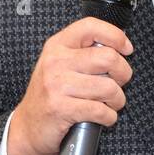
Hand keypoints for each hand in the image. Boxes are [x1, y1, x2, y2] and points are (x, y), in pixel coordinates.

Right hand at [7, 17, 133, 154]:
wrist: (27, 128)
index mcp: (58, 45)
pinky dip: (109, 117)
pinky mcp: (60, 108)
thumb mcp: (60, 65)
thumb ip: (84, 53)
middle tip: (118, 83)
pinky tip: (103, 117)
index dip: (116, 36)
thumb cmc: (50, 96)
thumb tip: (119, 49)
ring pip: (108, 87)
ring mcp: (56, 85)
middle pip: (108, 58)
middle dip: (123, 74)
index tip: (126, 49)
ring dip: (117, 100)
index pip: (90, 26)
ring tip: (110, 103)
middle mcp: (56, 61)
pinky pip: (100, 111)